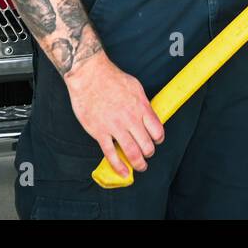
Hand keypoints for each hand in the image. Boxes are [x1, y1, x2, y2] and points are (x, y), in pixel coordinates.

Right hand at [63, 53, 163, 175]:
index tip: (156, 141)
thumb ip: (143, 103)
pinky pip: (111, 154)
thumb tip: (149, 115)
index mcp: (141, 107)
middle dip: (149, 153)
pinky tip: (123, 172)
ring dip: (139, 163)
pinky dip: (118, 166)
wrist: (89, 75)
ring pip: (132, 152)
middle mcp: (130, 119)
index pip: (157, 131)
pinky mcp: (100, 132)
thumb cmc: (111, 77)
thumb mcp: (135, 86)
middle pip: (147, 145)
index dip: (158, 139)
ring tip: (140, 167)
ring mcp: (115, 127)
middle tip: (147, 155)